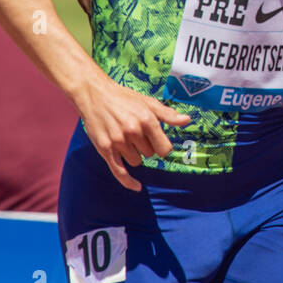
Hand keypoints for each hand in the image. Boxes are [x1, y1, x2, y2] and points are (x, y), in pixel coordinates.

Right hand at [75, 78, 191, 191]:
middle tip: (136, 132)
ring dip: (134, 154)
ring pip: (136, 161)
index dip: (163, 147)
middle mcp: (133, 131)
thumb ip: (168, 115)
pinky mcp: (104, 149)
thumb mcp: (148, 103)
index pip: (164, 149)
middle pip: (150, 154)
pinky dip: (128, 181)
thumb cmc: (124, 98)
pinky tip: (137, 187)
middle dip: (146, 147)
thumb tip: (187, 120)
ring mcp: (118, 141)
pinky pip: (119, 171)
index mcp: (147, 120)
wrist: (95, 95)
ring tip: (125, 137)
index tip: (158, 142)